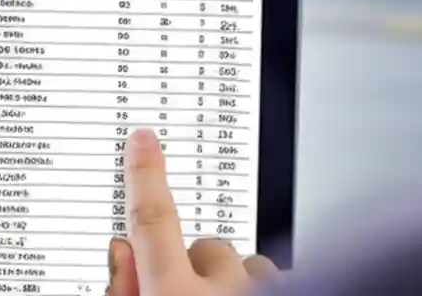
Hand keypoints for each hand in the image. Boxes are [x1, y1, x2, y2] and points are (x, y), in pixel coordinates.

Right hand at [107, 128, 278, 295]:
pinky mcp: (297, 291)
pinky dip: (261, 287)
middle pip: (204, 247)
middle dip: (192, 267)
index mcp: (174, 295)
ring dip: (232, 282)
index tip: (143, 141)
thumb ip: (126, 287)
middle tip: (182, 295)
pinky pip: (277, 275)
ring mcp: (263, 290)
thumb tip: (125, 252)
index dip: (145, 175)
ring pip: (246, 263)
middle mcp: (223, 290)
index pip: (152, 221)